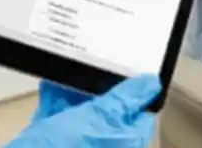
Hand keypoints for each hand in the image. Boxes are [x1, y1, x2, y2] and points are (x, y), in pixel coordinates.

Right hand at [8, 76, 159, 146]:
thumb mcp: (99, 117)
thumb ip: (124, 99)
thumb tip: (150, 83)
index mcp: (125, 141)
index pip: (142, 111)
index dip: (137, 89)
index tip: (132, 66)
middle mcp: (105, 143)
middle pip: (110, 108)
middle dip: (101, 85)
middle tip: (98, 61)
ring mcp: (81, 142)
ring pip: (83, 110)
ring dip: (75, 88)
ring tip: (71, 67)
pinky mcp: (55, 140)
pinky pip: (59, 114)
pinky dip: (56, 97)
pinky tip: (51, 82)